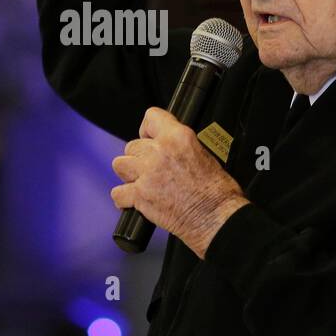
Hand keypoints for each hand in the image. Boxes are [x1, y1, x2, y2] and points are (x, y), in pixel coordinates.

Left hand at [111, 107, 248, 257]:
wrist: (217, 218)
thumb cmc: (218, 192)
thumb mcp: (204, 154)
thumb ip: (179, 146)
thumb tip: (166, 148)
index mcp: (178, 137)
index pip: (151, 117)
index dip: (147, 129)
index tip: (148, 138)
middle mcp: (160, 152)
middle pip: (132, 146)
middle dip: (139, 158)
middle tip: (151, 170)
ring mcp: (147, 174)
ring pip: (120, 165)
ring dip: (129, 174)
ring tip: (141, 183)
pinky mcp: (140, 196)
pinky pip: (118, 193)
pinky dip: (124, 199)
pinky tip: (134, 201)